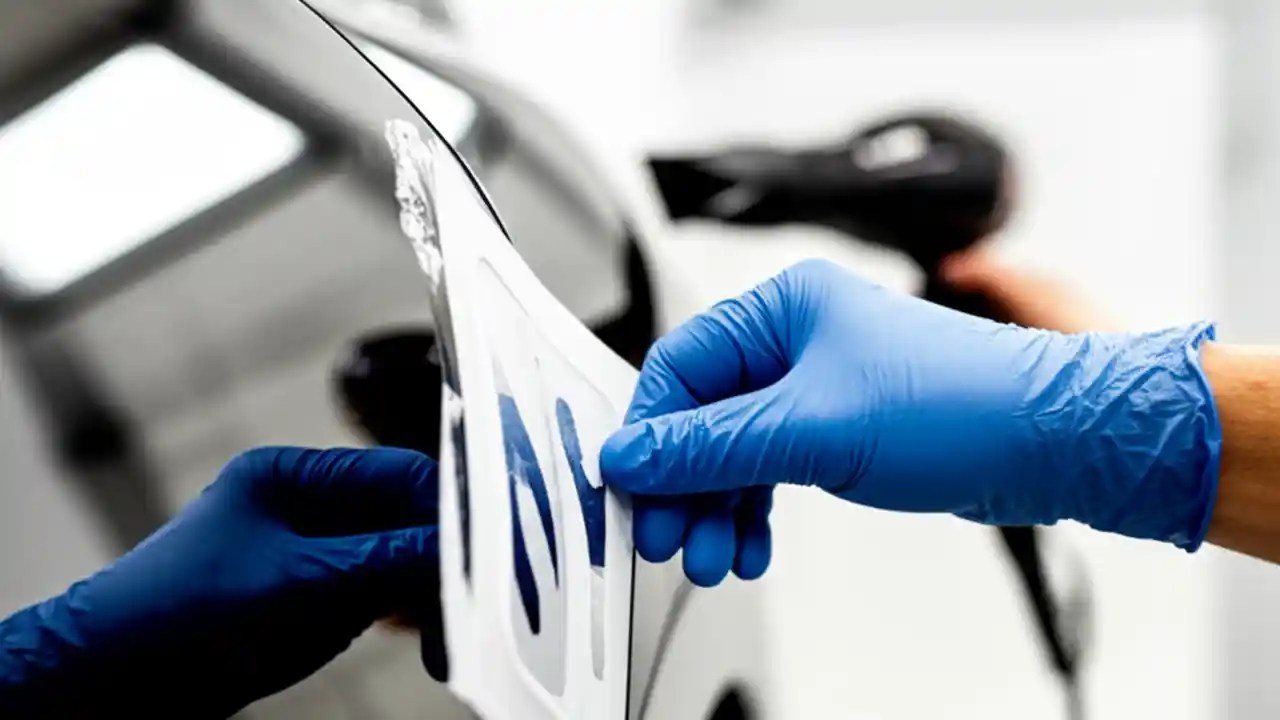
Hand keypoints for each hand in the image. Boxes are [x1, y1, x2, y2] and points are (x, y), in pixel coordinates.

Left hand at [0, 447, 439, 718]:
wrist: (109, 688)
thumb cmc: (181, 618)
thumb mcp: (301, 585)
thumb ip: (390, 559)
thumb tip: (468, 548)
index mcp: (293, 474)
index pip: (398, 473)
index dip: (451, 507)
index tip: (496, 545)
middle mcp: (305, 506)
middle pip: (402, 517)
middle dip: (442, 557)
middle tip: (481, 598)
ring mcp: (308, 553)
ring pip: (396, 560)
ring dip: (428, 592)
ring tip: (456, 632)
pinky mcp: (309, 597)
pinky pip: (377, 595)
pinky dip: (405, 615)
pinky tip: (428, 639)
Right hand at [601, 259, 1219, 585]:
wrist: (1052, 442)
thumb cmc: (958, 404)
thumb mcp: (811, 428)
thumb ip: (710, 446)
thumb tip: (632, 454)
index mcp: (783, 307)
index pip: (681, 366)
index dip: (650, 431)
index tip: (631, 485)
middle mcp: (795, 340)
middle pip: (704, 415)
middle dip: (686, 484)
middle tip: (673, 538)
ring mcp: (818, 386)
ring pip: (736, 450)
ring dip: (720, 507)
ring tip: (717, 557)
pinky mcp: (839, 428)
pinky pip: (771, 468)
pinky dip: (756, 509)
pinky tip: (753, 546)